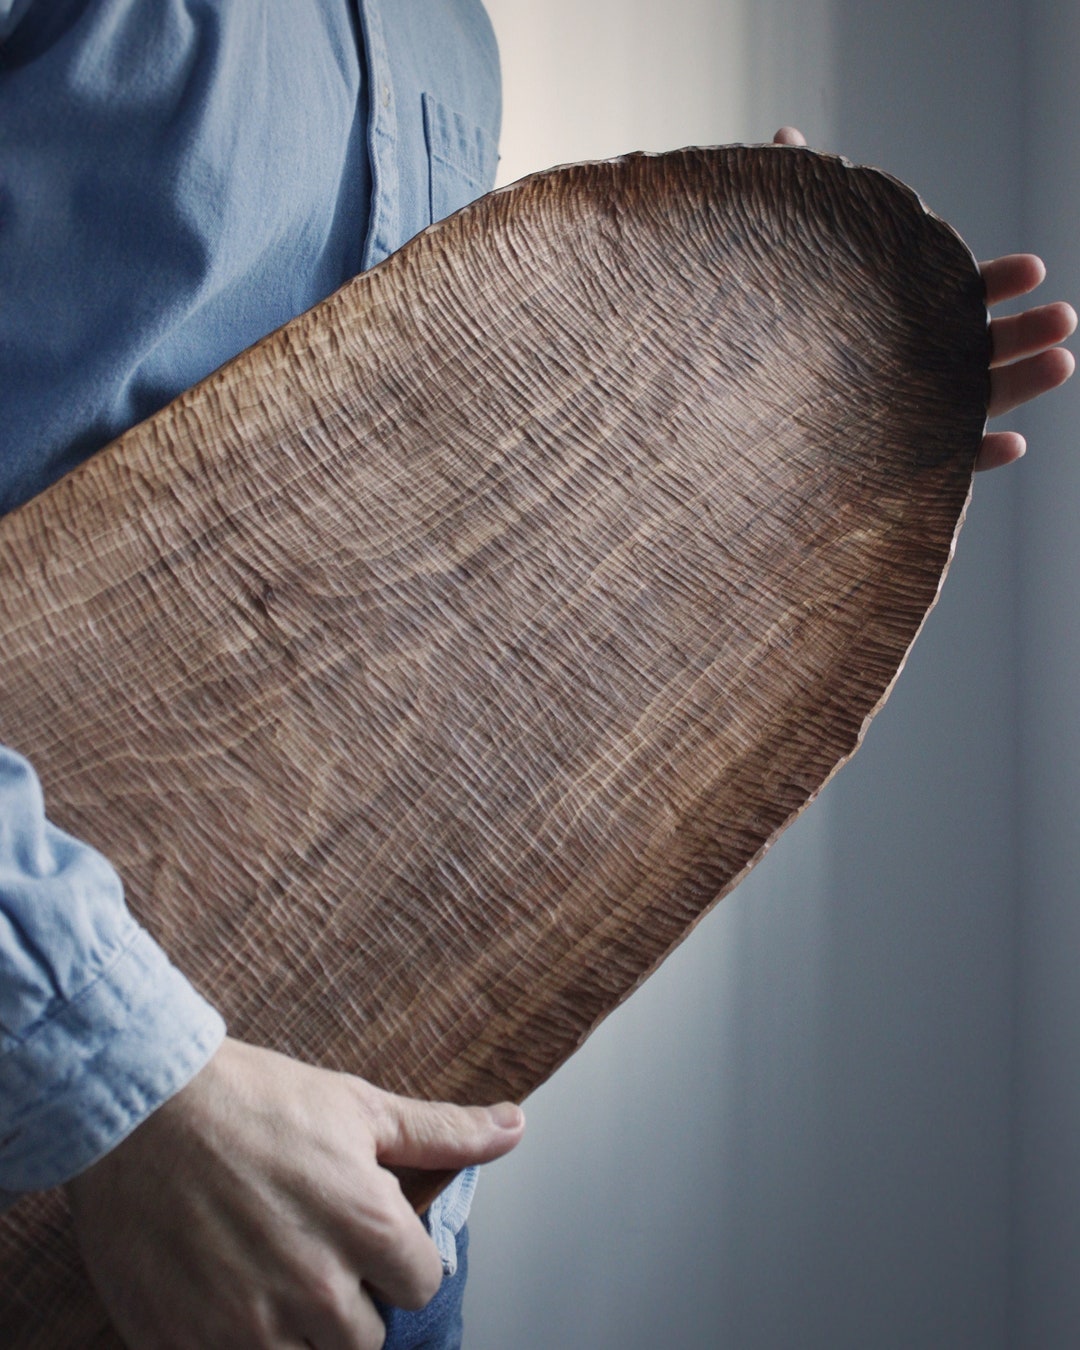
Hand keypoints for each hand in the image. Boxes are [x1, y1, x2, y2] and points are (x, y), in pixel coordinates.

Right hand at [65, 1038, 524, 1348]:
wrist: (140, 1106)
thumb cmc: (252, 1098)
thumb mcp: (357, 1105)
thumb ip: (443, 1133)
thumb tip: (514, 1127)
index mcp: (366, 1225)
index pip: (421, 1284)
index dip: (395, 1257)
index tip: (364, 1235)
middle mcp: (316, 1286)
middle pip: (366, 1340)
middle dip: (349, 1302)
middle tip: (311, 1257)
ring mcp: (249, 1326)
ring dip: (298, 1333)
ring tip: (269, 1278)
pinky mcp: (186, 1347)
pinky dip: (240, 1344)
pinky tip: (226, 1300)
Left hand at [771, 128, 1076, 470]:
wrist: (713, 419)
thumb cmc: (742, 340)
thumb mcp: (763, 268)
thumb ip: (783, 205)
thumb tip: (786, 139)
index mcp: (886, 322)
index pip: (952, 297)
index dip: (995, 283)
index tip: (1033, 269)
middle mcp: (899, 370)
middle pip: (975, 350)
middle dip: (1024, 332)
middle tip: (1064, 316)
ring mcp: (897, 423)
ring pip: (972, 407)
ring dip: (1021, 384)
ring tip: (1061, 362)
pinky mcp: (882, 472)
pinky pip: (941, 470)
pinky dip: (978, 459)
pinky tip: (1012, 445)